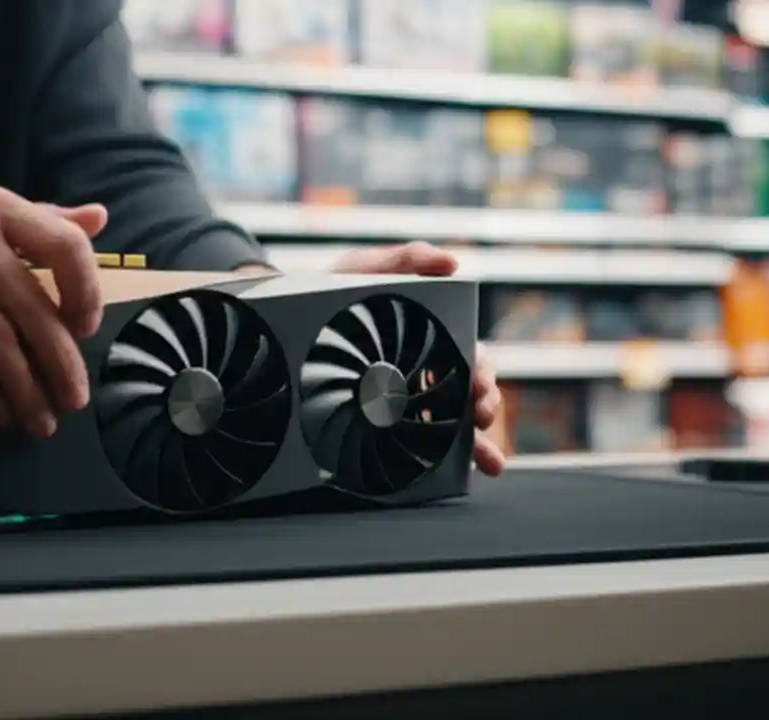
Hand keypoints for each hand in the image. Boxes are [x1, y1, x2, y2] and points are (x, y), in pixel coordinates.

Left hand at [332, 241, 505, 476]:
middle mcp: (423, 372)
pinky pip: (415, 446)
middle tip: (479, 415)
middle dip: (483, 408)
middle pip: (468, 395)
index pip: (471, 357)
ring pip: (452, 427)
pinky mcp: (382, 424)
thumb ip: (405, 259)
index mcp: (429, 337)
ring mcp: (404, 401)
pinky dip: (441, 463)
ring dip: (476, 445)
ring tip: (485, 461)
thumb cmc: (332, 293)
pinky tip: (454, 476)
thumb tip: (451, 261)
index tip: (481, 386)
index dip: (484, 373)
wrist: (283, 321)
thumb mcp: (365, 270)